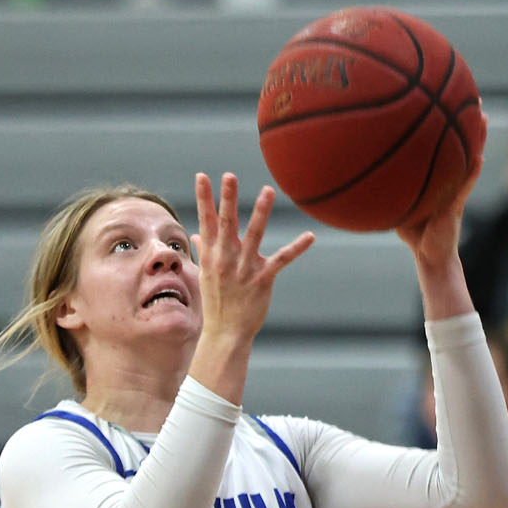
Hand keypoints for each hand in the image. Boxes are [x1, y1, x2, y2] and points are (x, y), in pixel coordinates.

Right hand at [186, 173, 312, 402]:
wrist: (226, 332)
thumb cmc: (217, 301)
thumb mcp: (206, 273)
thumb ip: (204, 249)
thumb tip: (198, 233)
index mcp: (212, 254)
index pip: (206, 220)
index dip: (204, 198)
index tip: (202, 176)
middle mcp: (226, 258)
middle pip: (227, 223)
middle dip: (228, 198)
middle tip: (229, 176)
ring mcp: (244, 268)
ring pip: (254, 235)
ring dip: (261, 213)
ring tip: (268, 191)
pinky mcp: (262, 279)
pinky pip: (281, 260)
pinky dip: (296, 248)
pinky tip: (310, 236)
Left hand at [395, 109, 487, 265]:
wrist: (430, 257)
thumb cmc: (413, 233)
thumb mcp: (396, 204)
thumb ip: (386, 189)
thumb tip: (357, 171)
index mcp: (438, 178)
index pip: (443, 144)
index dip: (445, 122)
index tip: (444, 97)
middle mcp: (450, 180)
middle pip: (460, 144)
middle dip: (465, 119)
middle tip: (470, 94)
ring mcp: (456, 191)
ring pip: (469, 159)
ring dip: (477, 139)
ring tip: (483, 117)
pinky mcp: (456, 206)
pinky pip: (465, 185)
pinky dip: (472, 172)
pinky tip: (479, 157)